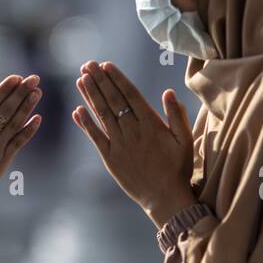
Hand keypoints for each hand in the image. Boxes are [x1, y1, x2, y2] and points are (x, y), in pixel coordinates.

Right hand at [0, 74, 42, 220]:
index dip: (4, 89)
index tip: (16, 77)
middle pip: (6, 110)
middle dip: (21, 93)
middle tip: (34, 78)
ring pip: (15, 124)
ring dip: (27, 107)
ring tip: (37, 92)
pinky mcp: (2, 162)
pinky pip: (18, 143)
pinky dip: (28, 130)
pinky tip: (37, 118)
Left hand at [72, 61, 194, 227]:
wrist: (164, 198)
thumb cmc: (178, 168)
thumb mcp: (185, 140)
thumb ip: (177, 115)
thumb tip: (169, 92)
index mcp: (151, 124)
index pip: (130, 95)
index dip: (117, 79)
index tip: (106, 65)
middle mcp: (132, 131)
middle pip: (113, 100)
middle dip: (100, 81)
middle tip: (88, 64)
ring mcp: (120, 144)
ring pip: (102, 115)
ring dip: (90, 96)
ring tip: (81, 79)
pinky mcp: (110, 158)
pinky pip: (95, 137)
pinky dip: (86, 124)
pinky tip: (77, 110)